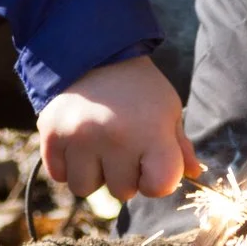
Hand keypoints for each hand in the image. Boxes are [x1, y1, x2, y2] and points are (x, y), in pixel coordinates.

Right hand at [35, 54, 201, 199]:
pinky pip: (59, 175)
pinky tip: (77, 142)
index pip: (159, 187)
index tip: (151, 162)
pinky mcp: (51, 134)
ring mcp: (79, 136)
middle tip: (121, 143)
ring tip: (97, 145)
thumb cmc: (139, 87)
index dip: (157, 181)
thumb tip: (194, 174)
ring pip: (85, 188)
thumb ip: (179, 146)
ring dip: (93, 173)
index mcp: (150, 131)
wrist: (93, 53)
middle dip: (123, 174)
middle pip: (122, 192)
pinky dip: (67, 165)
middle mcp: (114, 137)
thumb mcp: (167, 109)